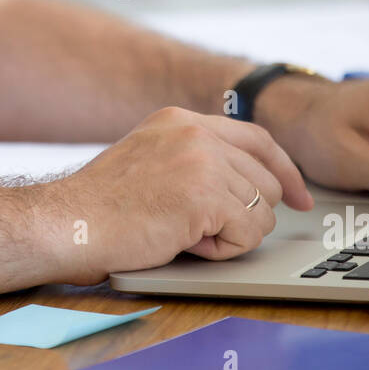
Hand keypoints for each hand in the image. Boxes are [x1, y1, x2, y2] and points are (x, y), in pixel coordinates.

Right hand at [46, 107, 313, 283]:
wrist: (67, 224)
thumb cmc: (99, 209)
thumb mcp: (150, 160)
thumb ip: (192, 158)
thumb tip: (246, 183)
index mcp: (181, 119)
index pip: (258, 139)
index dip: (284, 171)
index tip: (300, 196)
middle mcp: (195, 131)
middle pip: (266, 180)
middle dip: (246, 215)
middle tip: (201, 230)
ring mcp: (202, 160)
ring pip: (262, 210)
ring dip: (230, 234)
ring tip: (184, 234)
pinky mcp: (204, 195)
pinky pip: (248, 233)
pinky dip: (222, 250)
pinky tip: (184, 242)